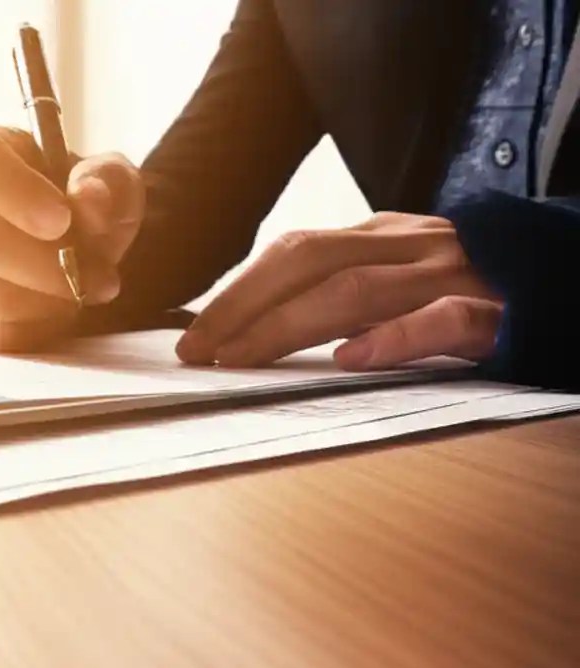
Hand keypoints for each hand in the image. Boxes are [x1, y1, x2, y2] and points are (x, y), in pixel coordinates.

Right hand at [0, 125, 144, 350]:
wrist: (55, 235)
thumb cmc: (73, 197)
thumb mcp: (105, 175)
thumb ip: (106, 179)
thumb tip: (89, 199)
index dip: (18, 195)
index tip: (63, 221)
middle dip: (49, 267)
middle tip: (99, 277)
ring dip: (50, 302)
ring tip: (84, 293)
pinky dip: (34, 329)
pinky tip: (56, 311)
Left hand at [176, 212, 502, 369]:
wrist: (574, 280)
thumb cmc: (480, 288)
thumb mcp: (408, 275)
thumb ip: (349, 289)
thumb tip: (266, 326)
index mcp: (384, 238)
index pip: (293, 252)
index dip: (238, 291)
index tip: (194, 334)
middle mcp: (410, 246)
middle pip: (306, 263)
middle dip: (242, 306)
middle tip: (198, 352)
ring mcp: (453, 275)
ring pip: (355, 290)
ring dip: (287, 326)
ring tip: (241, 359)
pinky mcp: (497, 314)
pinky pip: (441, 321)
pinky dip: (392, 339)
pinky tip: (350, 360)